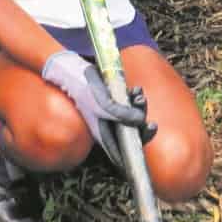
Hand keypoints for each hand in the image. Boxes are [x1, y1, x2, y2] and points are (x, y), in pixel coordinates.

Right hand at [41, 50, 155, 169]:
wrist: (70, 69)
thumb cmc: (82, 88)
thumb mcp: (102, 103)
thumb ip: (121, 114)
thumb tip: (141, 120)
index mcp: (102, 133)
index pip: (122, 151)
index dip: (137, 148)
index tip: (149, 132)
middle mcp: (107, 126)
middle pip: (130, 135)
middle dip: (142, 127)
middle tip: (150, 121)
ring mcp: (109, 115)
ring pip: (130, 118)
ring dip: (139, 108)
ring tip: (140, 97)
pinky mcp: (111, 102)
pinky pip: (127, 104)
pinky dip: (133, 98)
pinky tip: (135, 90)